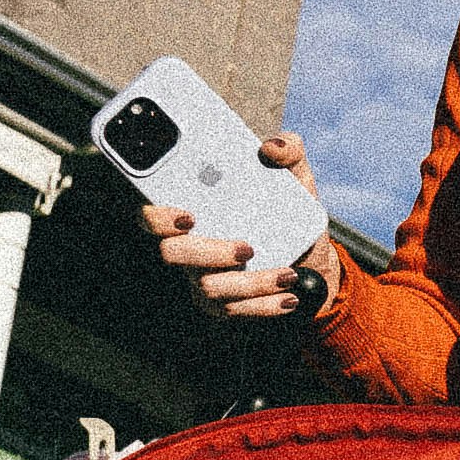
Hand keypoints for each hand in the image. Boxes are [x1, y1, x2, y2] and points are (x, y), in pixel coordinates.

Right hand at [148, 126, 324, 325]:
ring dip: (249, 284)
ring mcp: (203, 276)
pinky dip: (265, 306)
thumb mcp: (295, 175)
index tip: (188, 216)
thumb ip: (288, 151)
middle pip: (172, 254)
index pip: (151, 213)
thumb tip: (273, 148)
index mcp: (192, 208)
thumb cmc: (286, 207)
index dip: (159, 217)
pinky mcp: (224, 303)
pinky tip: (289, 296)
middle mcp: (189, 244)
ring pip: (208, 288)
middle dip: (207, 253)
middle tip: (247, 248)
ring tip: (285, 274)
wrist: (308, 250)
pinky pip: (235, 311)